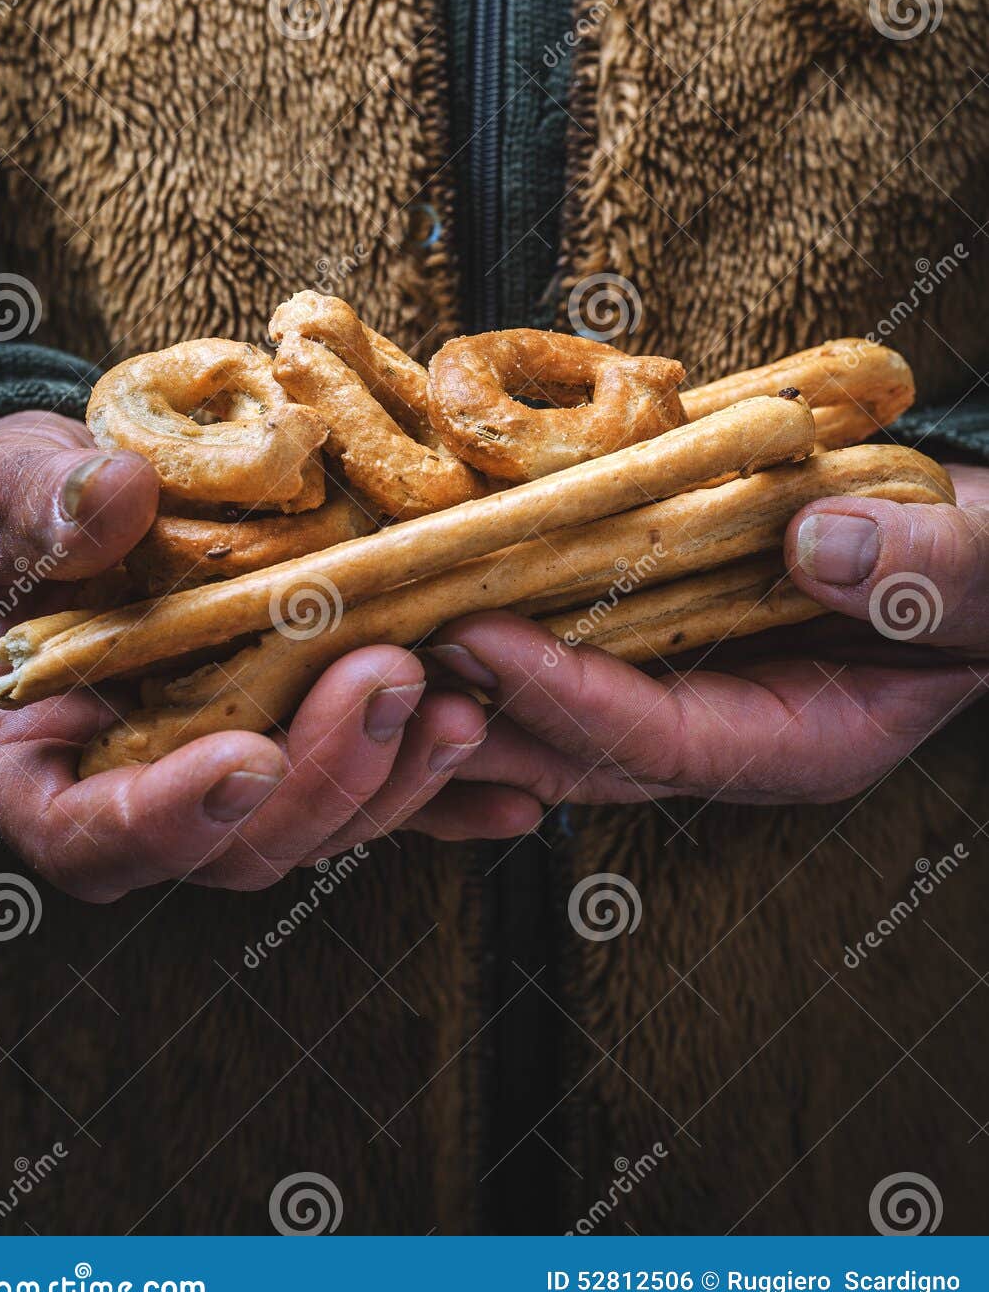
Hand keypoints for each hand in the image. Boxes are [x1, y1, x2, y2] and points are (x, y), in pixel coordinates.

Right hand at [0, 412, 539, 900]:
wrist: (70, 509)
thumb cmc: (10, 515)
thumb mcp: (3, 496)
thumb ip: (42, 509)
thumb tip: (118, 499)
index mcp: (42, 765)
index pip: (95, 834)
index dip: (172, 818)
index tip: (242, 757)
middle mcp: (144, 795)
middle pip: (239, 844)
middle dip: (323, 774)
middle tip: (388, 678)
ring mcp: (232, 781)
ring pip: (321, 824)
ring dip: (397, 778)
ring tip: (462, 703)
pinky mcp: (300, 745)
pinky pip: (375, 789)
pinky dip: (445, 795)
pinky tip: (515, 788)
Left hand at [430, 465, 988, 806]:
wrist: (968, 548)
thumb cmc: (983, 572)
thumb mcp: (985, 575)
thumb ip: (924, 574)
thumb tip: (816, 545)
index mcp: (800, 741)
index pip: (664, 740)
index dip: (571, 695)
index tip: (485, 637)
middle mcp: (721, 731)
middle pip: (574, 746)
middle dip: (476, 703)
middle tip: (381, 645)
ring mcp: (679, 688)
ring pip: (544, 710)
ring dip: (456, 676)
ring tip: (365, 624)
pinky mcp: (650, 635)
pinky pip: (552, 648)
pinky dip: (484, 627)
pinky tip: (409, 590)